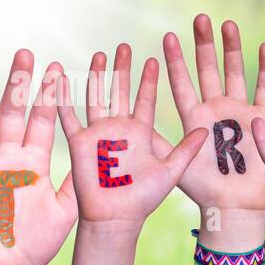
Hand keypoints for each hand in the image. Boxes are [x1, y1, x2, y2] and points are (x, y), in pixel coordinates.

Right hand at [0, 50, 77, 264]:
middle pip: (11, 113)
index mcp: (34, 162)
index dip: (50, 95)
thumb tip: (103, 156)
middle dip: (17, 83)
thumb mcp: (67, 209)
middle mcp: (7, 159)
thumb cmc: (38, 244)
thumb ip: (78, 180)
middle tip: (23, 53)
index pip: (43, 120)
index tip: (58, 66)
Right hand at [58, 44, 206, 228]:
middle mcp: (118, 129)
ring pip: (95, 97)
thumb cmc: (144, 199)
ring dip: (96, 76)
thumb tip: (206, 129)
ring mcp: (98, 134)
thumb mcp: (171, 171)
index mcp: (140, 132)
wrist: (116, 218)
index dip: (148, 80)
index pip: (144, 99)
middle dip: (122, 69)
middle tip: (124, 46)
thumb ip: (186, 149)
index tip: (154, 58)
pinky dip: (61, 97)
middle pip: (119, 91)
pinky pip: (68, 116)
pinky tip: (58, 78)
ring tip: (99, 54)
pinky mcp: (79, 142)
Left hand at [162, 14, 264, 212]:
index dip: (175, 61)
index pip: (181, 83)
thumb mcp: (173, 164)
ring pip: (235, 73)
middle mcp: (214, 109)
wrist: (232, 206)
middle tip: (200, 18)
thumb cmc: (202, 190)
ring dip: (232, 49)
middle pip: (208, 70)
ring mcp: (238, 111)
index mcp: (192, 117)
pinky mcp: (261, 119)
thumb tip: (129, 125)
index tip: (167, 37)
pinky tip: (264, 47)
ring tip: (227, 24)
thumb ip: (158, 143)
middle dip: (204, 44)